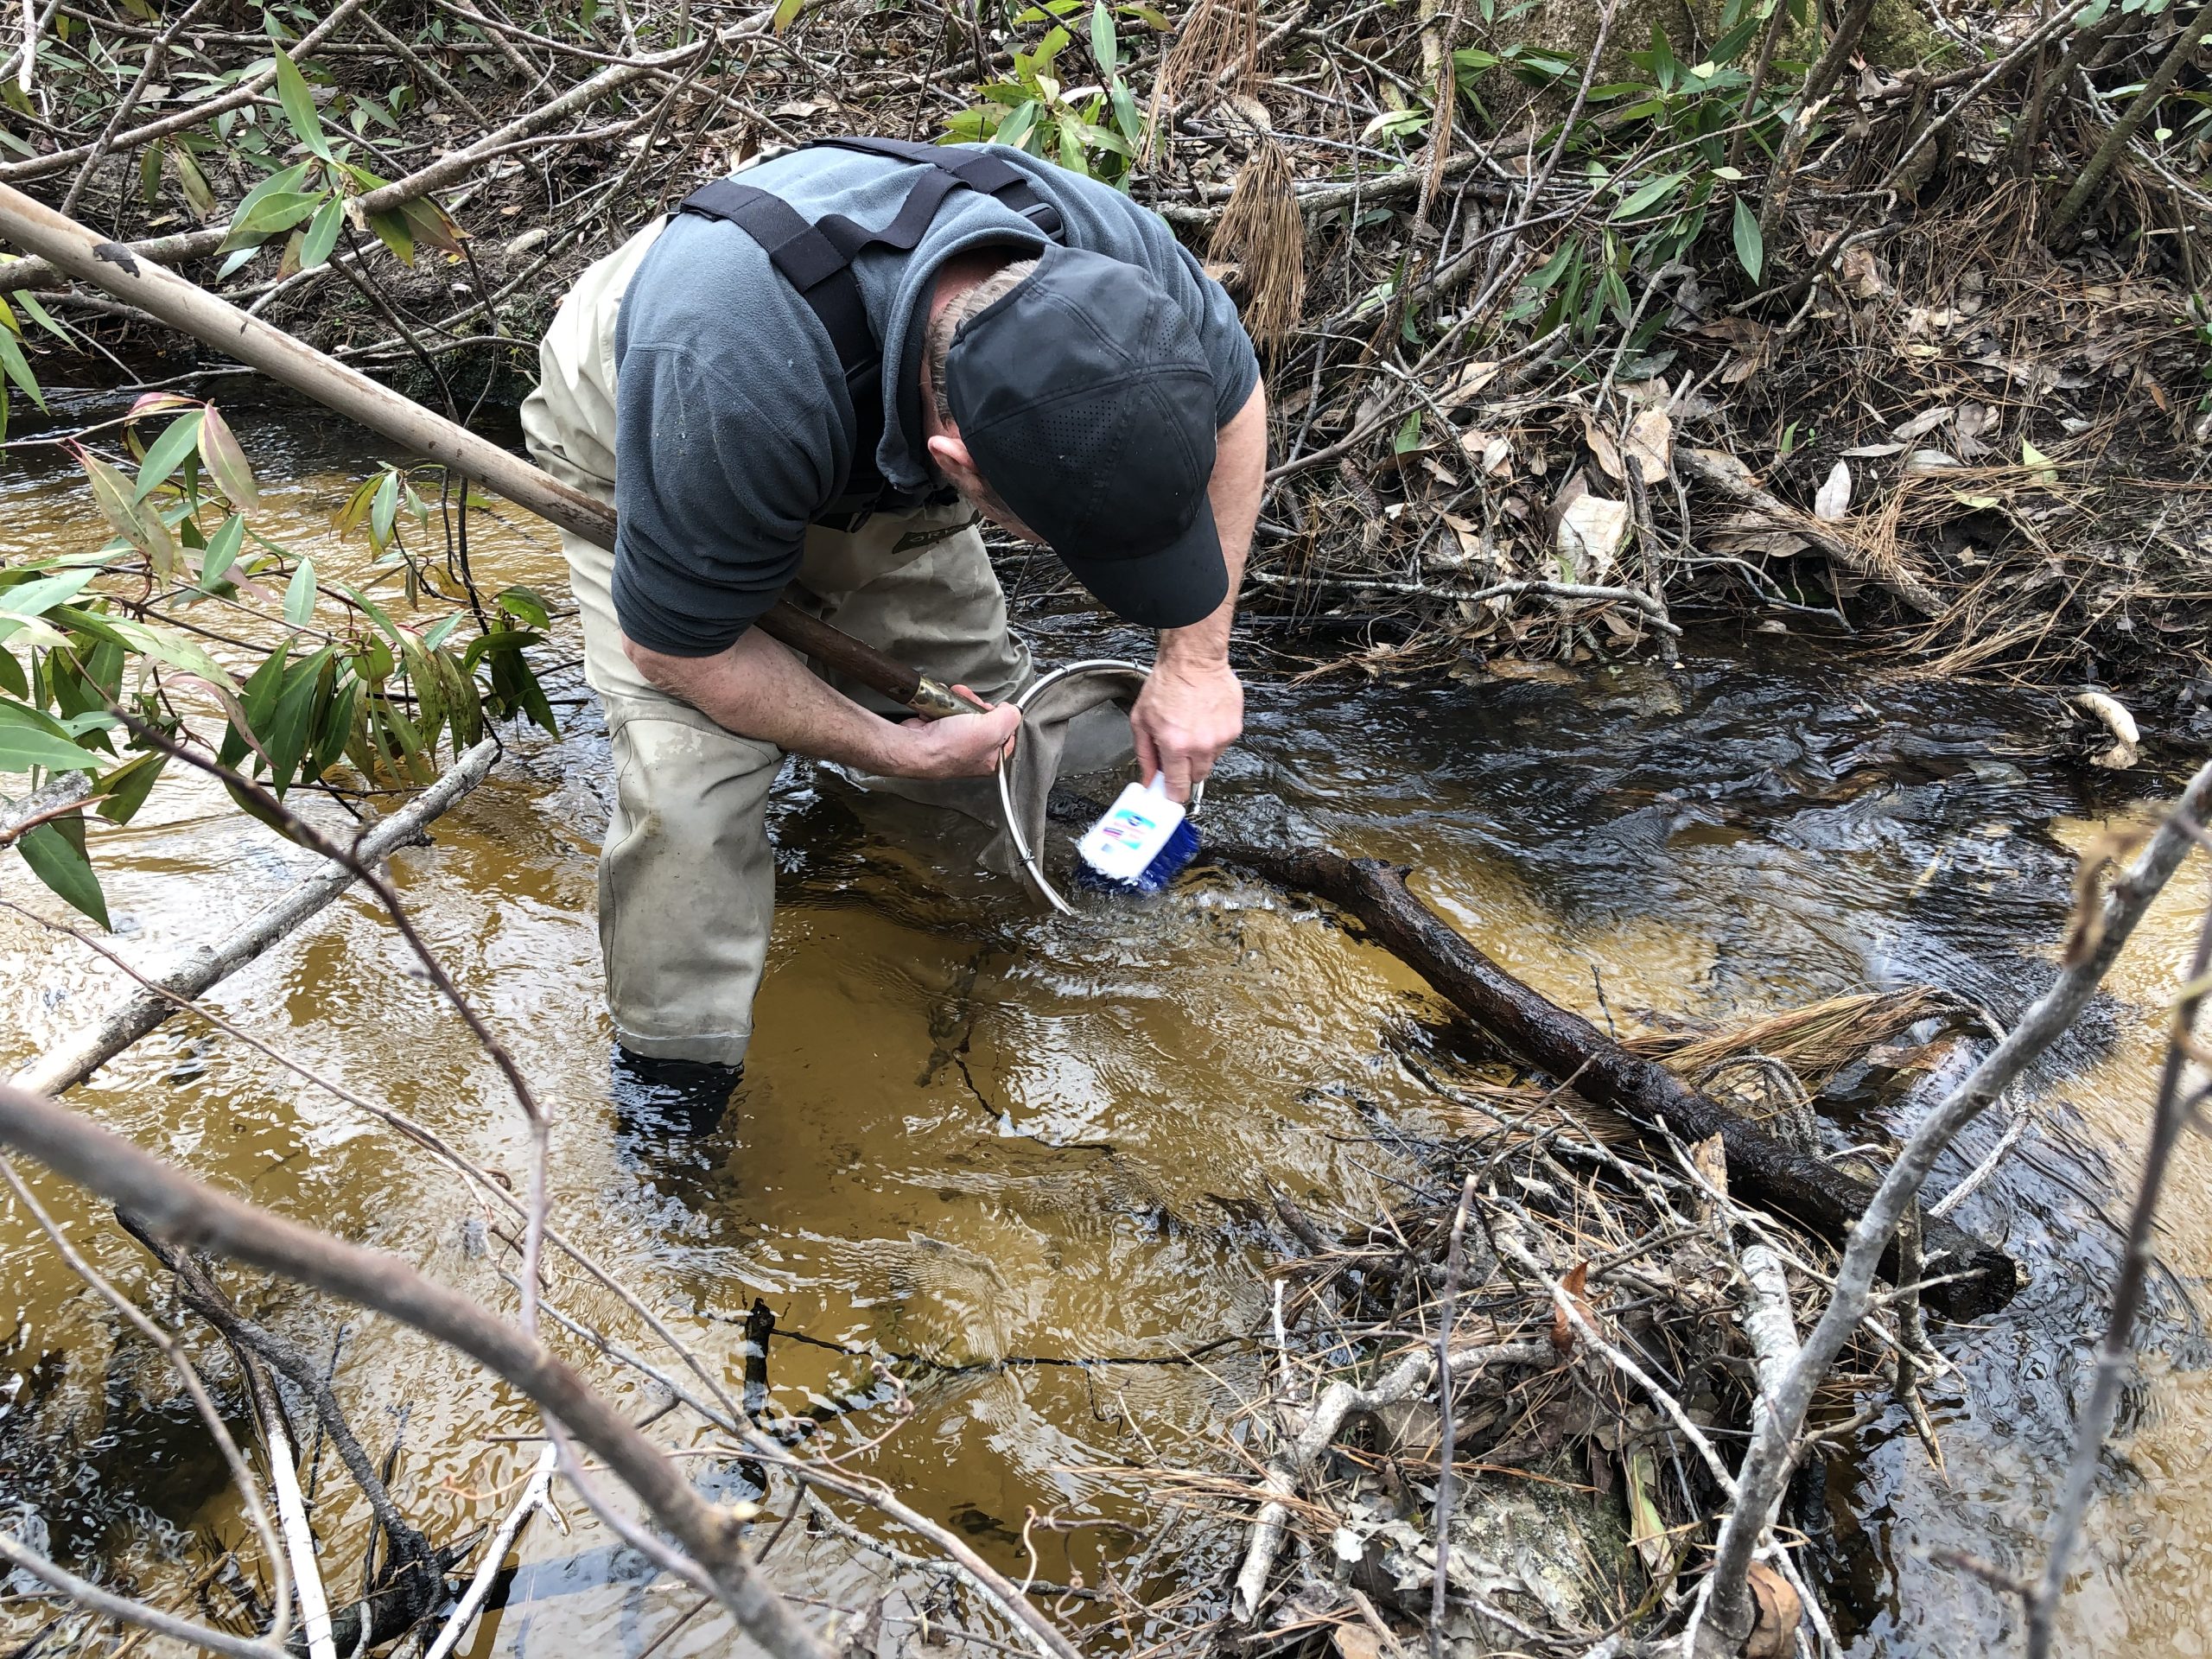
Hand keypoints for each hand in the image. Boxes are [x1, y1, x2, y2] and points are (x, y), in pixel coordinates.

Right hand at [888, 688, 1021, 778]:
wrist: (917, 746)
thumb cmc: (951, 746)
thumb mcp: (994, 728)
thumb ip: (1011, 716)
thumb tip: (1011, 710)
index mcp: (992, 759)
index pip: (1009, 735)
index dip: (1003, 718)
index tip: (997, 710)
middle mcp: (975, 753)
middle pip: (986, 719)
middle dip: (978, 705)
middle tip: (972, 704)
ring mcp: (957, 742)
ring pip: (967, 712)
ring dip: (961, 701)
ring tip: (955, 700)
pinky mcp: (940, 732)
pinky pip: (949, 712)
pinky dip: (947, 704)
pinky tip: (944, 705)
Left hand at [1131, 657, 1243, 801]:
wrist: (1193, 661)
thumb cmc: (1166, 685)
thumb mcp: (1141, 721)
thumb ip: (1145, 755)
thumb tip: (1149, 779)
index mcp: (1175, 745)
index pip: (1178, 787)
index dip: (1173, 793)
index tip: (1170, 793)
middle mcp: (1201, 745)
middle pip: (1197, 778)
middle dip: (1185, 770)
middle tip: (1177, 752)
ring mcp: (1221, 737)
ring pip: (1210, 761)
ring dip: (1200, 752)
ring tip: (1191, 728)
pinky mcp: (1234, 728)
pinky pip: (1222, 745)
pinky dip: (1213, 738)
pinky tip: (1203, 720)